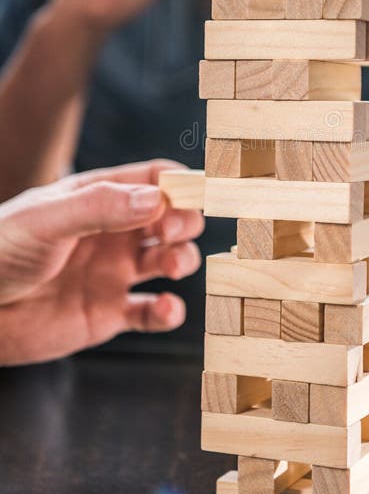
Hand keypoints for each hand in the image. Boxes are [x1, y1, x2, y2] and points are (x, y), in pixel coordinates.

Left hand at [0, 160, 203, 365]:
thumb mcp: (45, 219)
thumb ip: (99, 208)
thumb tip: (158, 199)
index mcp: (99, 198)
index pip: (154, 179)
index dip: (181, 183)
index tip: (198, 193)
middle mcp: (113, 233)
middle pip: (171, 219)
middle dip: (185, 221)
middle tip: (175, 231)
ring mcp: (114, 273)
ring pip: (169, 261)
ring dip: (183, 260)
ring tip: (172, 266)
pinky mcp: (110, 314)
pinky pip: (151, 313)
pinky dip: (168, 312)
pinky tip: (164, 309)